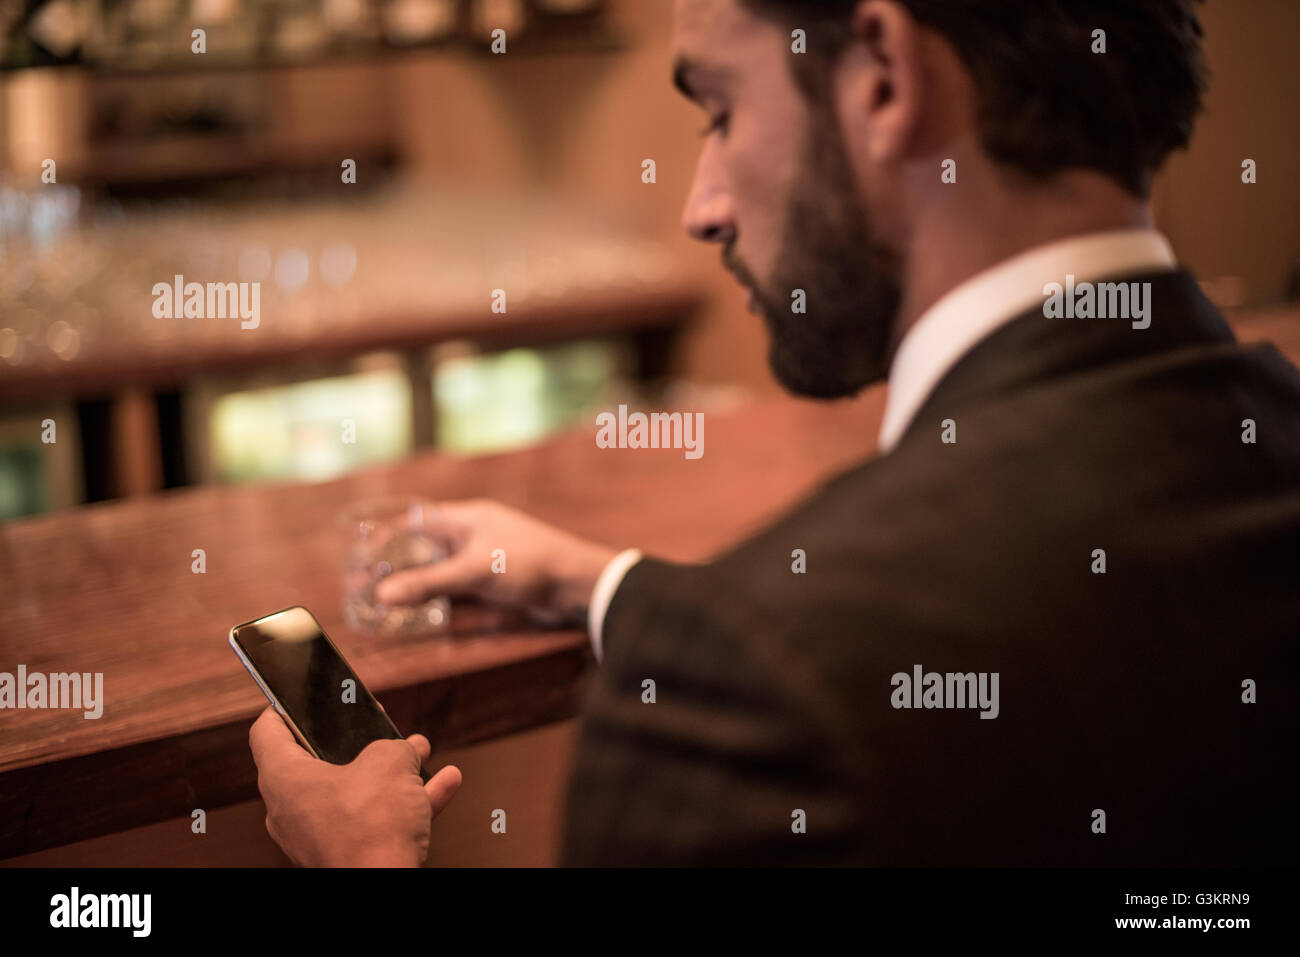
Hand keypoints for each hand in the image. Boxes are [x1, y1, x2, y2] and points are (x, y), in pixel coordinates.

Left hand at [249, 706, 461, 866]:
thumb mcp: (389, 762)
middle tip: (376, 724)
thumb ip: (394, 748)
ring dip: (389, 771)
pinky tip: (444, 783)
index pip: (267, 731)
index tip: (304, 697)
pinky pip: (374, 819)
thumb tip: (405, 751)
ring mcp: (317, 835)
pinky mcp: (344, 854)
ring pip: (353, 791)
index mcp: (284, 778)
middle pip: (318, 762)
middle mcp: (291, 808)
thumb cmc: (371, 827)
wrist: (382, 887)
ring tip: (418, 751)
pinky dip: (404, 802)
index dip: (284, 707)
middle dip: (357, 742)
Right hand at [373, 499, 616, 624]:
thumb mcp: (474, 571)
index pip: (418, 520)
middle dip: (399, 562)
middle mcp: (474, 535)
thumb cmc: (529, 564)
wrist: (577, 585)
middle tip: (366, 581)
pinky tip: (423, 611)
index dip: (389, 534)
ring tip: (386, 598)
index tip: (361, 552)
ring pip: (442, 569)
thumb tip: (381, 595)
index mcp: (468, 518)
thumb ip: (429, 583)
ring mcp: (486, 560)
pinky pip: (459, 588)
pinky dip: (440, 597)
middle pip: (427, 546)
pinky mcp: (496, 584)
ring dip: (418, 582)